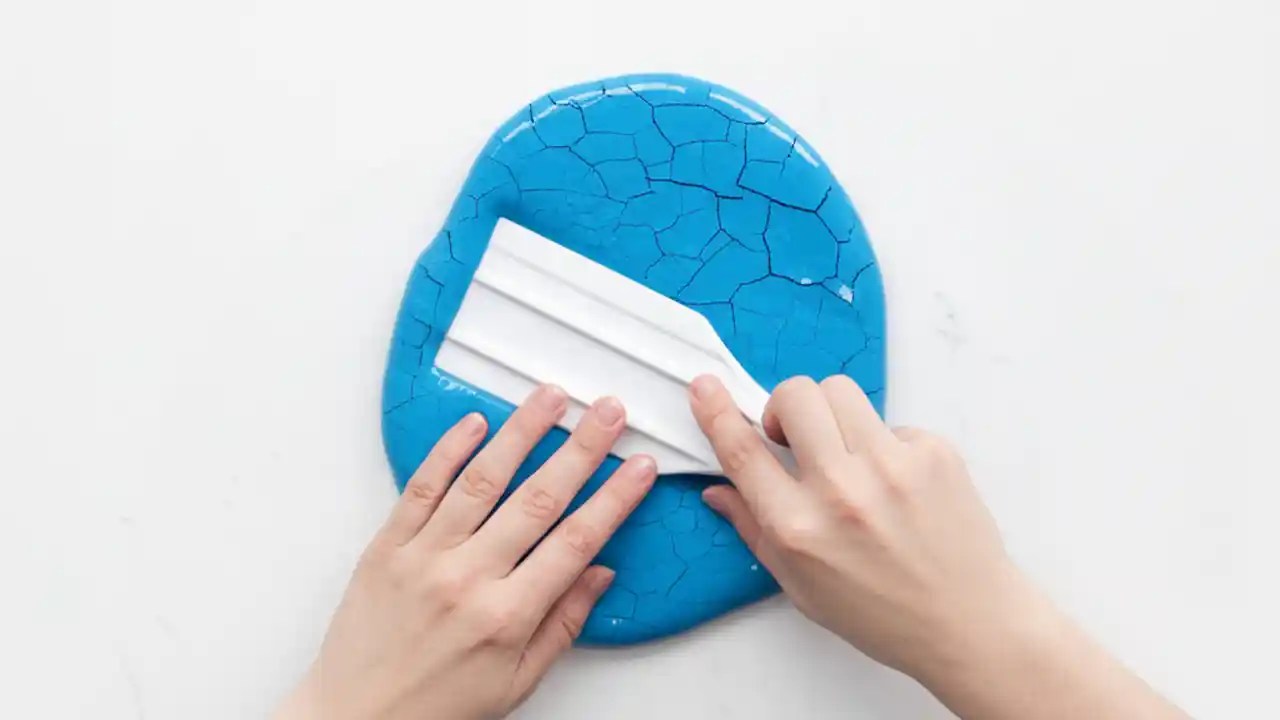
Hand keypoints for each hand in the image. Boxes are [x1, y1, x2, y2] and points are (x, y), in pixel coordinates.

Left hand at [276, 385, 655, 719]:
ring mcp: (423, 557)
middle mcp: (467, 578)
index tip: (640, 467)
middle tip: (607, 412)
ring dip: (521, 432)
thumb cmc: (437, 708)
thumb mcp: (517, 681)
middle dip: (581, 448)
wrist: (355, 719)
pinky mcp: (386, 546)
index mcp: (506, 616)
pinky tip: (476, 422)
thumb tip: (601, 574)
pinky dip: (449, 450)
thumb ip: (563, 624)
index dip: (615, 499)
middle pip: (538, 498)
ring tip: (550, 397)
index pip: (576, 541)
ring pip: (482, 480)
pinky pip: (422, 487)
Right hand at [690, 374, 1185, 719]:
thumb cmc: (884, 614)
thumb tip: (719, 491)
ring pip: (839, 391)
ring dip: (830, 414)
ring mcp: (892, 466)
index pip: (742, 452)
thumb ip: (755, 530)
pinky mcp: (934, 452)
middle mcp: (842, 491)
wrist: (970, 623)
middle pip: (794, 396)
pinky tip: (895, 482)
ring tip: (846, 452)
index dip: (717, 412)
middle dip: (785, 407)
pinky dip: (882, 442)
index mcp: (798, 528)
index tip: (706, 388)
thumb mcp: (800, 586)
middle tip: (794, 436)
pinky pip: (889, 420)